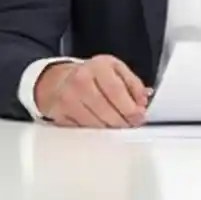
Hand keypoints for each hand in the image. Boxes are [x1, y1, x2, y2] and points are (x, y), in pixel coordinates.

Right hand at [35, 55, 151, 127]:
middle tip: (130, 124)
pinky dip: (95, 132)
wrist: (58, 79)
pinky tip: (100, 124)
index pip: (116, 91)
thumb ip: (133, 84)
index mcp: (98, 67)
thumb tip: (142, 103)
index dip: (130, 108)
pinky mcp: (60, 115)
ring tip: (116, 124)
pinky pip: (83, 130)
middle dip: (122, 122)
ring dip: (110, 129)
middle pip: (106, 111)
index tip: (139, 117)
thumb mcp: (116, 70)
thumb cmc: (91, 75)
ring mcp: (68, 99)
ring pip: (95, 124)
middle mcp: (80, 81)